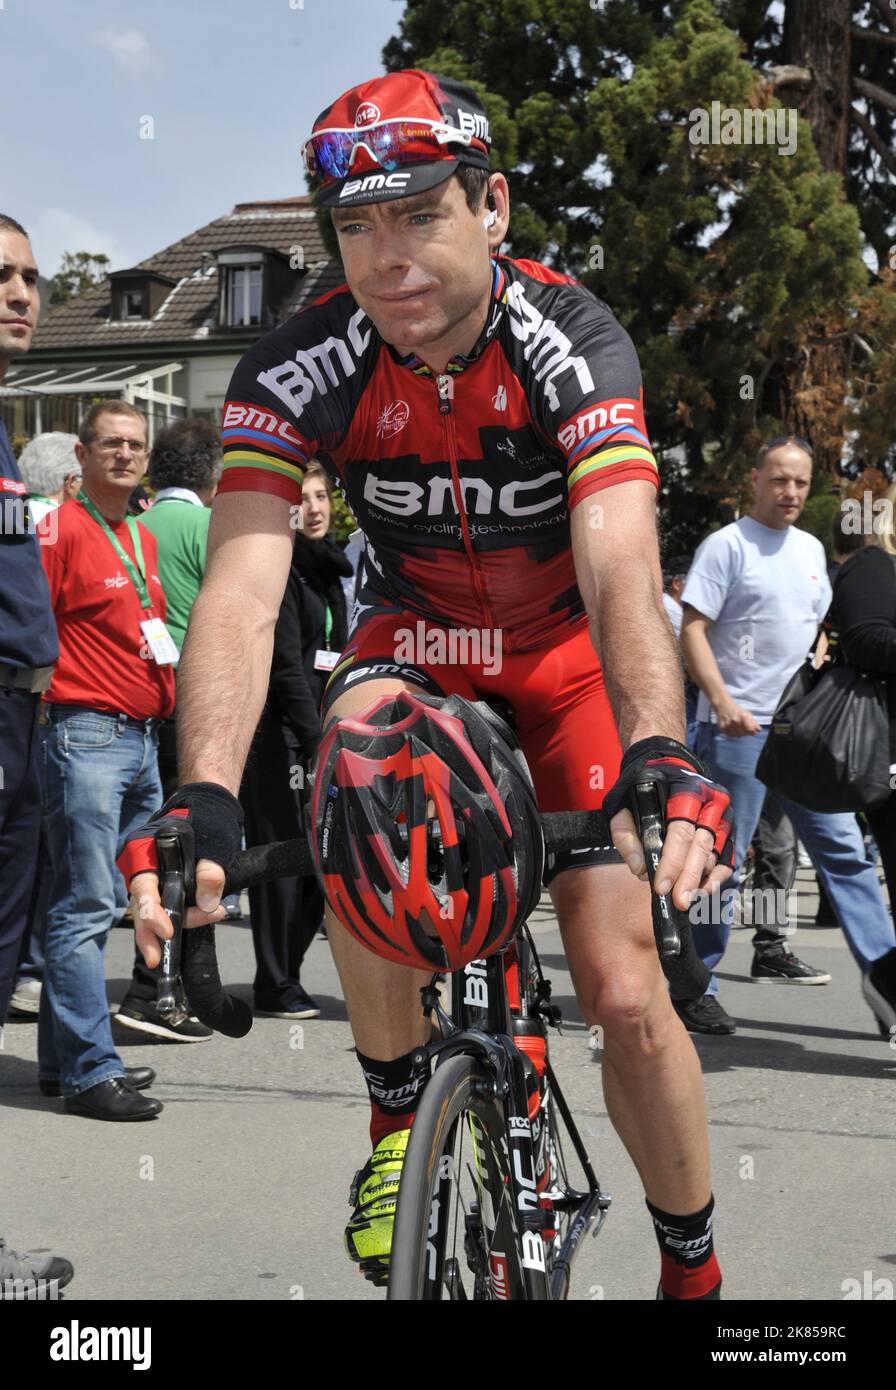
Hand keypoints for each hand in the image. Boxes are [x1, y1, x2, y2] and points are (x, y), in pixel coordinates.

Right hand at [117, 782, 244, 966]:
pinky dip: (185, 915)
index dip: (151, 912)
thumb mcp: (214, 839)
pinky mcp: (167, 885)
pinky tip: (208, 914)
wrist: (211, 807)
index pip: (141, 887)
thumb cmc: (209, 818)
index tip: (167, 930)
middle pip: (141, 906)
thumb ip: (211, 870)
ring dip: (177, 923)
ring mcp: (154, 877)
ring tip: (213, 915)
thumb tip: (209, 903)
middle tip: (158, 960)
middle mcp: (143, 866)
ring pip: (156, 910)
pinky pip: (169, 905)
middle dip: (150, 935)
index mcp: (144, 850)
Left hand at [602, 736, 735, 911]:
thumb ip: (625, 834)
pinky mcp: (727, 827)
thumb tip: (640, 868)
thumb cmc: (643, 788)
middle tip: (679, 901)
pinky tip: (704, 890)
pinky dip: (717, 875)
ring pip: (717, 852)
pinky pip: (727, 855)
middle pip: (702, 845)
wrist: (667, 766)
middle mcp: (709, 800)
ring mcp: (722, 814)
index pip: (680, 831)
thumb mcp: (623, 802)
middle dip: (689, 877)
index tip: (661, 887)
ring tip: (688, 899)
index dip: (672, 862)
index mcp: (683, 790)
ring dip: (703, 879)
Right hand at [714, 701, 761, 736]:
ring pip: (737, 736)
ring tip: (737, 727)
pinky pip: (731, 735)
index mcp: (743, 716)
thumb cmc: (736, 709)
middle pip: (744, 734)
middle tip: (742, 726)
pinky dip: (732, 733)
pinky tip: (732, 728)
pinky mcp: (722, 728)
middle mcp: (735, 721)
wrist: (723, 705)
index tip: (750, 730)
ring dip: (738, 733)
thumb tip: (758, 730)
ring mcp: (728, 725)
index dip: (751, 731)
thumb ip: (753, 722)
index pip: (750, 730)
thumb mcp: (747, 713)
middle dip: (745, 732)